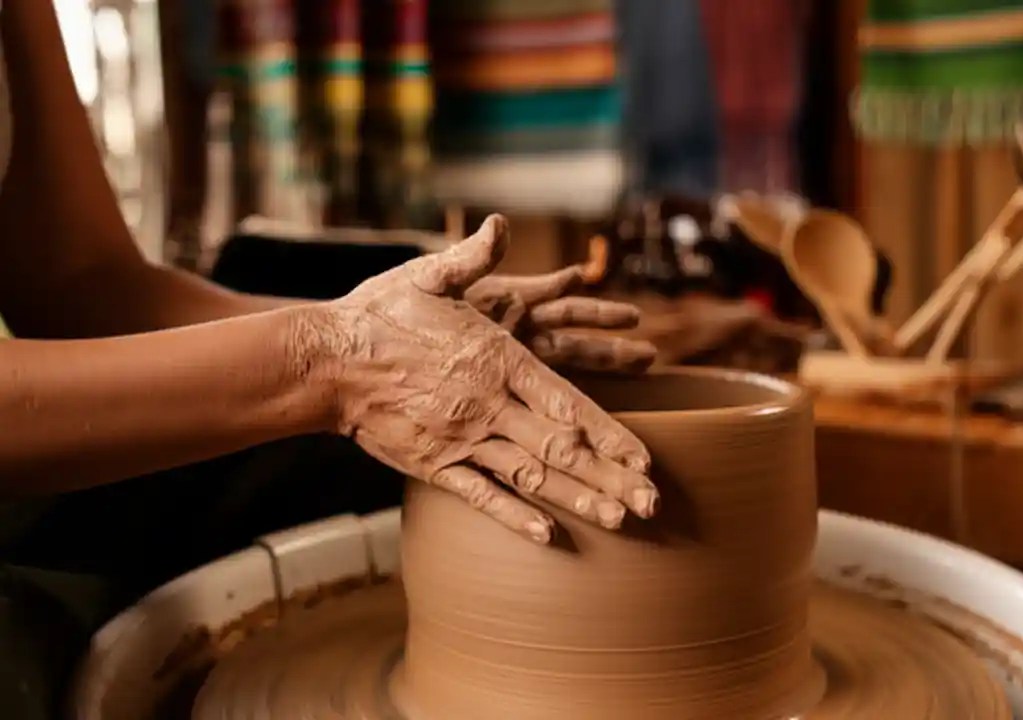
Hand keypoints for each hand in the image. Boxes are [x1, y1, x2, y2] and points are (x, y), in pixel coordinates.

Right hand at [303, 215, 657, 542]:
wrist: (323, 361)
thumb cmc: (380, 314)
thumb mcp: (430, 275)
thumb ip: (474, 258)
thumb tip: (500, 224)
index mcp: (500, 359)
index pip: (570, 401)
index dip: (611, 434)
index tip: (645, 457)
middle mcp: (489, 404)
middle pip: (562, 448)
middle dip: (611, 477)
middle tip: (651, 503)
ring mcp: (462, 438)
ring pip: (531, 475)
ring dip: (577, 500)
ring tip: (618, 521)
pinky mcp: (433, 462)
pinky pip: (481, 494)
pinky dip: (515, 515)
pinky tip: (547, 536)